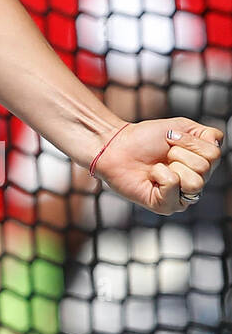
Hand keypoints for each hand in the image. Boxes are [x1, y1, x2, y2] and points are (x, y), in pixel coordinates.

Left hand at [93, 118, 224, 213]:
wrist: (116, 146)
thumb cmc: (145, 138)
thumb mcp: (180, 128)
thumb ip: (207, 134)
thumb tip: (218, 144)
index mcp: (202, 166)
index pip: (215, 153)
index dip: (190, 141)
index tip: (170, 138)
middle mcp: (196, 183)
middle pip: (205, 167)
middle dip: (179, 153)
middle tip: (162, 154)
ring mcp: (182, 197)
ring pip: (195, 181)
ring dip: (172, 165)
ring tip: (157, 166)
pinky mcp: (166, 206)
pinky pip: (174, 186)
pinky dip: (160, 174)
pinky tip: (151, 176)